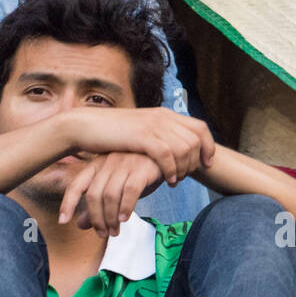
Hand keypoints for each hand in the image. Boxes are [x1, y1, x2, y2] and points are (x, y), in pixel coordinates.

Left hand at [58, 152, 163, 235]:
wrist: (168, 156)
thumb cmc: (138, 173)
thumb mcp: (116, 188)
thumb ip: (97, 205)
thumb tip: (80, 224)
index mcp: (96, 165)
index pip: (76, 185)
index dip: (67, 204)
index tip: (63, 222)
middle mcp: (107, 162)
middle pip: (93, 195)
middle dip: (96, 219)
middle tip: (103, 234)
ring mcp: (124, 164)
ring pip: (110, 195)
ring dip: (110, 218)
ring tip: (115, 231)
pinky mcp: (142, 168)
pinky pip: (129, 191)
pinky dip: (125, 208)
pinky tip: (124, 219)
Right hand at [65, 107, 214, 185]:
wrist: (87, 126)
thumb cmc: (111, 133)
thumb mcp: (139, 131)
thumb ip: (156, 136)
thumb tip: (169, 147)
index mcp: (165, 114)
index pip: (200, 127)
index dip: (208, 146)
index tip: (207, 163)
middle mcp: (163, 117)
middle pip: (196, 140)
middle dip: (196, 161)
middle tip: (187, 177)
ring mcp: (153, 125)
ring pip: (185, 148)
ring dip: (184, 168)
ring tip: (176, 181)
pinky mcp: (142, 136)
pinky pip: (168, 155)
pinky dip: (172, 170)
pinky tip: (168, 181)